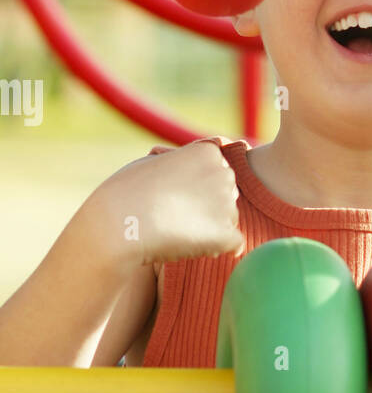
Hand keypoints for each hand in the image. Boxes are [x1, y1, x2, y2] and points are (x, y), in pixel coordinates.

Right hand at [90, 139, 244, 268]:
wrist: (116, 224)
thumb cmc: (127, 192)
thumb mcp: (156, 161)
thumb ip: (187, 158)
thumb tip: (218, 144)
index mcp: (208, 152)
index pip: (217, 172)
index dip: (194, 187)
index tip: (170, 194)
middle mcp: (224, 174)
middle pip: (226, 195)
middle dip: (207, 206)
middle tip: (172, 215)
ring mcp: (227, 204)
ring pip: (229, 219)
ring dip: (210, 227)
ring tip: (175, 229)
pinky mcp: (226, 234)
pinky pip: (233, 244)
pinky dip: (218, 248)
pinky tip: (191, 246)